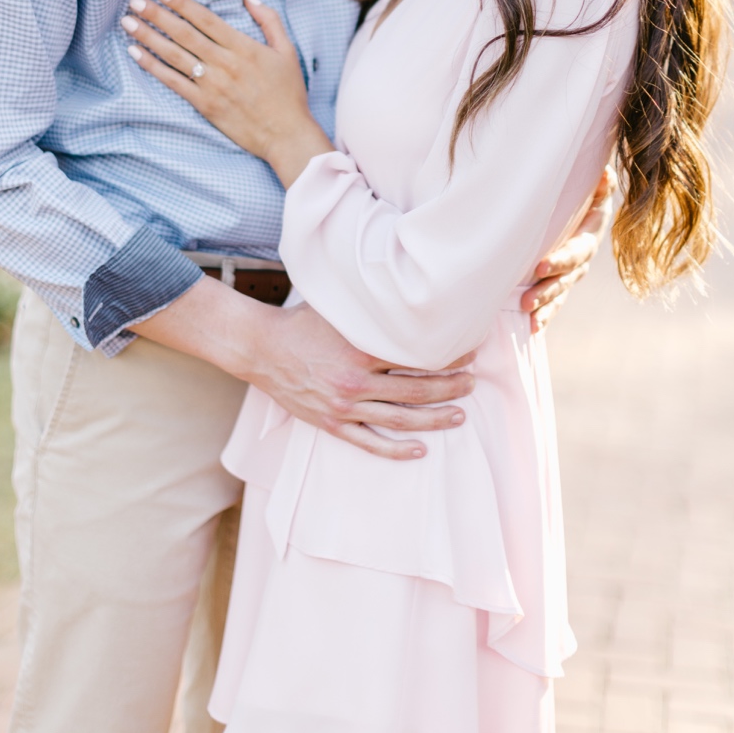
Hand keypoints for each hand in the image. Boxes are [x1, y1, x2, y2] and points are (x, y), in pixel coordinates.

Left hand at [122, 0, 332, 185]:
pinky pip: (173, 83)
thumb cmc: (288, 92)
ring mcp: (212, 85)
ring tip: (128, 22)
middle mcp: (225, 63)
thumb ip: (269, 19)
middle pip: (185, 34)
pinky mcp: (204, 104)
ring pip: (174, 56)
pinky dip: (153, 67)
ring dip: (149, 37)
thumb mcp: (287, 50)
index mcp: (244, 47)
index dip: (182, 4)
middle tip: (136, 1)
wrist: (286, 134)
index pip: (206, 19)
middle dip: (158, 15)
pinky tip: (135, 54)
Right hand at [132, 278, 475, 460]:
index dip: (447, 356)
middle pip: (415, 391)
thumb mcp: (338, 307)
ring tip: (460, 415)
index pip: (415, 356)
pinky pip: (370, 442)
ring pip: (399, 419)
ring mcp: (344, 405)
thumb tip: (403, 281)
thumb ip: (370, 304)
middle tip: (473, 384)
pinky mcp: (332, 423)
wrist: (260, 348)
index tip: (470, 351)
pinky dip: (397, 450)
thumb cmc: (302, 322)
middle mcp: (355, 380)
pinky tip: (420, 451)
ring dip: (434, 419)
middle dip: (450, 388)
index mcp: (360, 348)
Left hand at [520, 164, 615, 333]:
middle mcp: (581, 262)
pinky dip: (545, 317)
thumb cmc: (587, 198)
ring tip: (528, 317)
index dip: (560, 261)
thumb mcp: (596, 191)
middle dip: (546, 291)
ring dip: (544, 308)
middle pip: (564, 280)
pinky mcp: (561, 284)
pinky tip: (532, 330)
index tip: (540, 268)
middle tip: (526, 300)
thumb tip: (605, 174)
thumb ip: (602, 185)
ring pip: (558, 296)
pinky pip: (555, 305)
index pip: (575, 253)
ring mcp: (571, 276)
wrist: (586, 214)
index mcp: (588, 239)